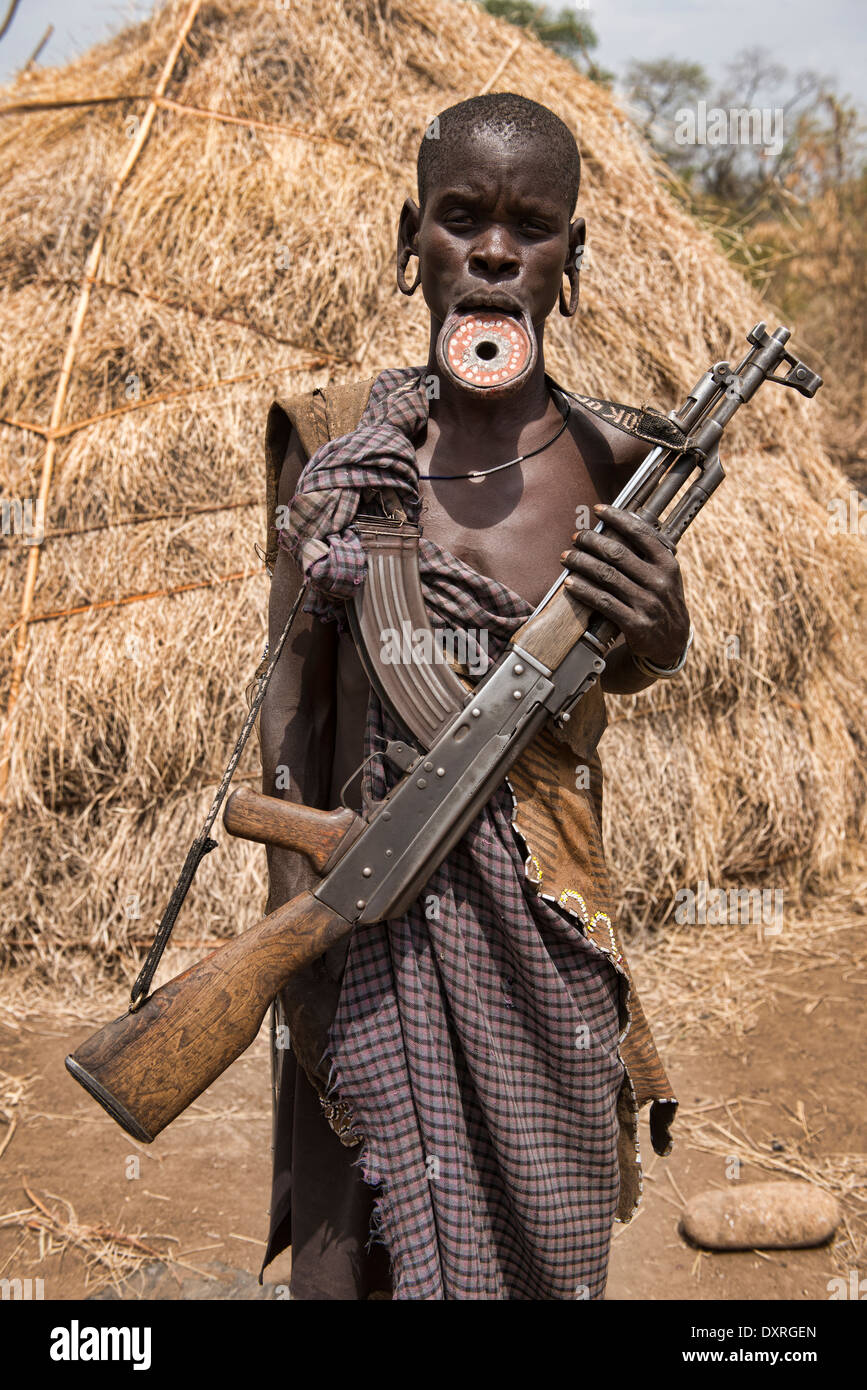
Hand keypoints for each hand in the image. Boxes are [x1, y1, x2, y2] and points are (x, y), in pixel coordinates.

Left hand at [560, 504, 690, 667]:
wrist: (673, 643)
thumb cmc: (663, 602)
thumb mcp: (666, 575)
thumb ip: (650, 552)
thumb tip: (627, 519)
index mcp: (667, 564)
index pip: (641, 534)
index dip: (617, 518)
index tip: (598, 509)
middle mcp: (659, 582)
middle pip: (618, 554)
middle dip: (592, 541)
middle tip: (576, 537)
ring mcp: (647, 603)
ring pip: (607, 576)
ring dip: (582, 563)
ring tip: (567, 557)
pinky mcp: (635, 624)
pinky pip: (603, 602)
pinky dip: (584, 590)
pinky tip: (570, 583)